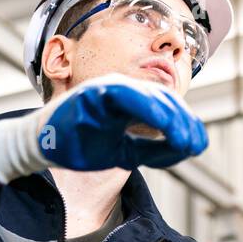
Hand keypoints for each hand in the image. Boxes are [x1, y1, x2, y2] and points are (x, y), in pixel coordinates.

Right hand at [0, 73, 207, 183]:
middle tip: (195, 145)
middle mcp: (122, 90)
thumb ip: (155, 150)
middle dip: (182, 122)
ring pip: (146, 95)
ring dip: (169, 115)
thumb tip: (189, 148)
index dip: (186, 123)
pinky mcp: (90, 93)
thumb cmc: (83, 145)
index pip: (167, 106)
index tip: (199, 144)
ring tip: (183, 136)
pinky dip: (143, 104)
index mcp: (132, 101)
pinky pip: (121, 95)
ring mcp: (105, 89)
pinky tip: (160, 119)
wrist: (43, 146)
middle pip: (162, 99)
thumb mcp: (126, 152)